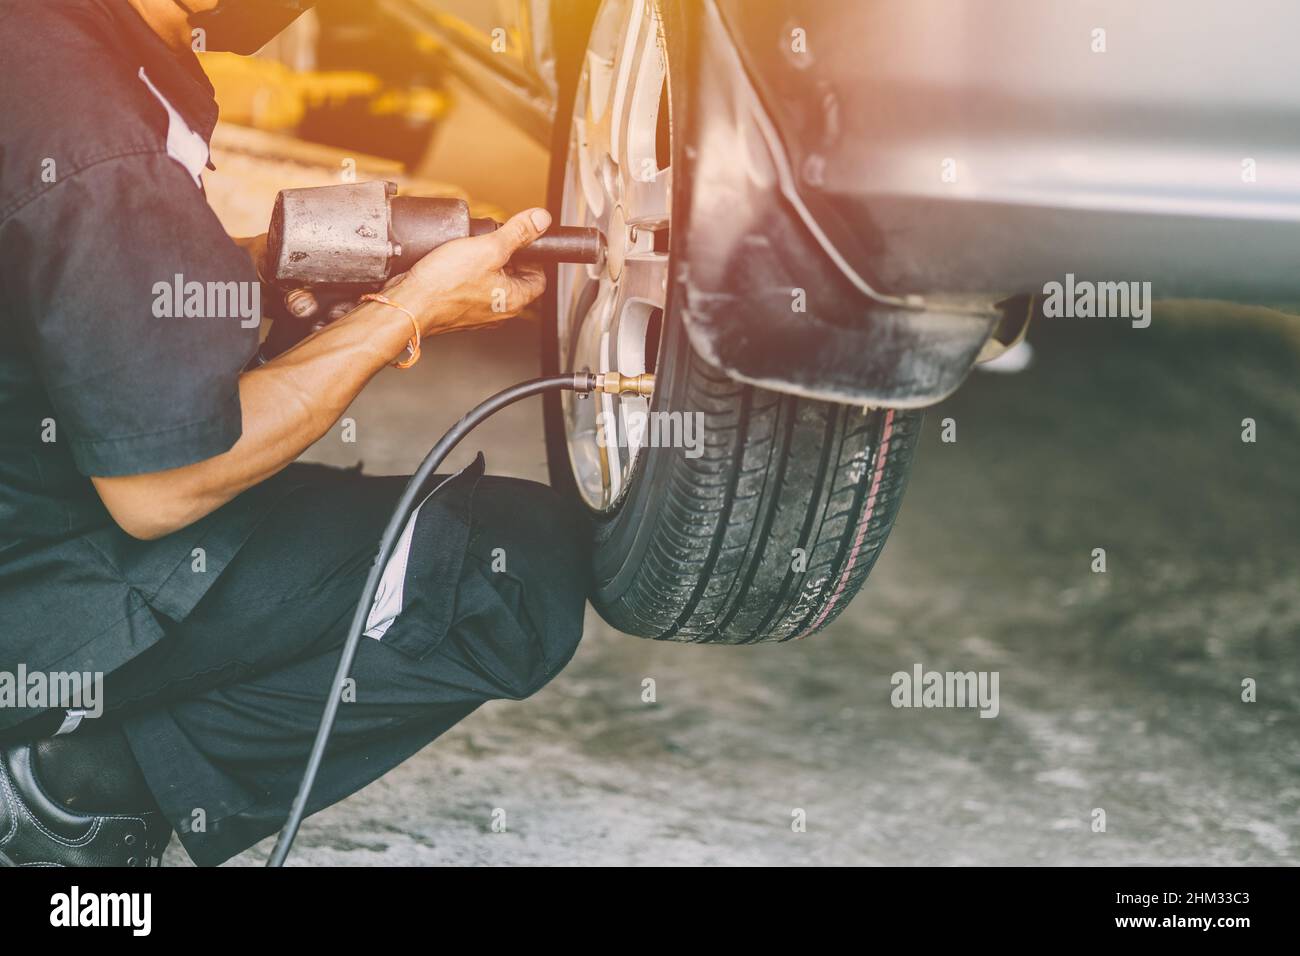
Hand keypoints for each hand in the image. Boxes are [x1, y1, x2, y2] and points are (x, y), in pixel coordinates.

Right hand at [395, 207, 550, 336]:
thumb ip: (517, 233)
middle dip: (507, 259)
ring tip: (473, 250)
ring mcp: (477, 314)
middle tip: (494, 242)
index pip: (538, 279)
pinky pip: (469, 290)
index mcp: (514, 301)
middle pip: (514, 280)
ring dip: (484, 266)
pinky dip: (465, 276)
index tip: (523, 243)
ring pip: (490, 284)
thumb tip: (540, 220)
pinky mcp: (456, 311)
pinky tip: (454, 263)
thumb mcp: (488, 248)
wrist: (408, 303)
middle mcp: (498, 312)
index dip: (534, 257)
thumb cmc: (444, 284)